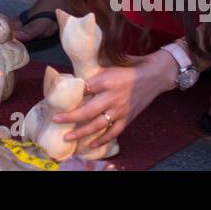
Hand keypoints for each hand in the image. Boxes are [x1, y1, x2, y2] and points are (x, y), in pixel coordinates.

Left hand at [55, 51, 171, 146]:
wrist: (154, 76)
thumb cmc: (130, 67)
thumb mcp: (110, 64)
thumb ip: (94, 72)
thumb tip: (76, 77)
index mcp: (107, 80)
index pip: (84, 88)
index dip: (71, 93)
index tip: (59, 97)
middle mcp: (112, 97)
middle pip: (87, 110)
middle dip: (70, 117)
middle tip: (56, 119)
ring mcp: (120, 110)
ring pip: (98, 125)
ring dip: (82, 132)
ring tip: (67, 137)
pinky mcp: (128, 118)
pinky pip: (114, 132)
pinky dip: (102, 139)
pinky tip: (91, 144)